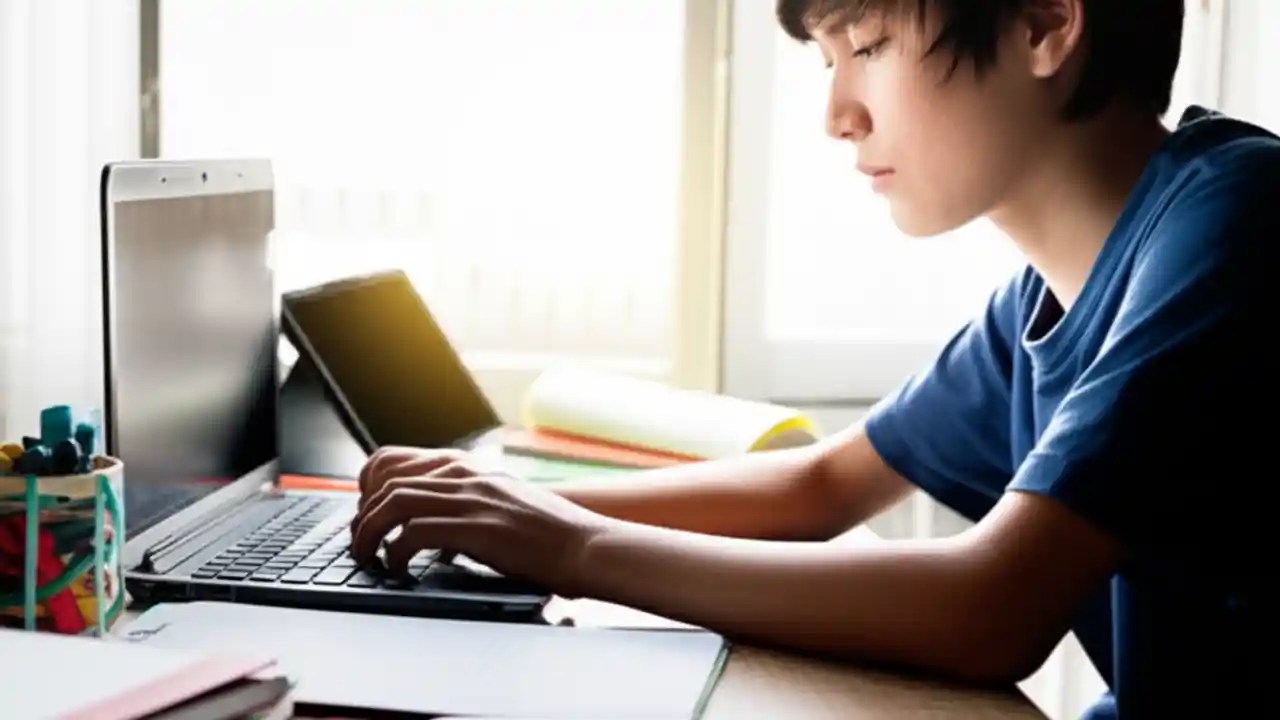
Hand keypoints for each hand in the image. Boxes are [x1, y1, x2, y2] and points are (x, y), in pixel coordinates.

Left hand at [350, 448, 610, 597]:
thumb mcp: (502, 504)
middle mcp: (466, 476)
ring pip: (393, 503)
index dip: (366, 487)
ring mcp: (472, 499)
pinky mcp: (478, 528)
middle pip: (386, 482)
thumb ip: (466, 504)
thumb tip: (429, 529)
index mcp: (469, 467)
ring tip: (368, 559)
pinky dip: (396, 552)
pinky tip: (399, 570)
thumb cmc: (549, 533)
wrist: (586, 544)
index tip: (364, 514)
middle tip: (360, 545)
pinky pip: (414, 533)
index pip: (393, 459)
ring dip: (369, 533)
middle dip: (362, 516)